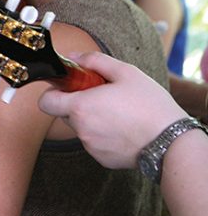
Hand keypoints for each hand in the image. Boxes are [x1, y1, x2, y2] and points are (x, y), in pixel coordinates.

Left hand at [37, 51, 182, 168]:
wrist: (171, 141)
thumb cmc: (150, 106)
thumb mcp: (126, 72)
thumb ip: (95, 61)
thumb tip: (74, 57)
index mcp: (80, 107)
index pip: (45, 102)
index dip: (52, 93)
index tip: (67, 88)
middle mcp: (81, 129)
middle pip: (64, 114)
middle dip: (76, 104)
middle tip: (100, 97)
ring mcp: (90, 146)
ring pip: (81, 128)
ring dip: (92, 120)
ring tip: (118, 113)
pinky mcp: (102, 159)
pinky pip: (95, 143)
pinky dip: (103, 135)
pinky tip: (123, 129)